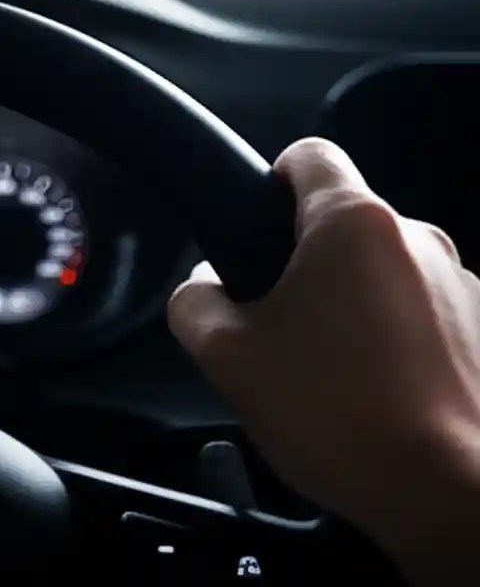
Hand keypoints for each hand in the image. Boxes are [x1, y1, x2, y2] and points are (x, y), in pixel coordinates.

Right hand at [168, 138, 479, 585]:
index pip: (307, 154)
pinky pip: (421, 316)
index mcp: (352, 224)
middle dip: (303, 266)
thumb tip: (203, 287)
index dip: (269, 179)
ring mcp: (463, 285)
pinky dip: (392, 342)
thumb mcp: (225, 358)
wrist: (448, 494)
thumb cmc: (336, 415)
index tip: (253, 228)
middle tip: (272, 329)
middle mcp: (417, 238)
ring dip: (350, 307)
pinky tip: (373, 398)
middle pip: (342, 225)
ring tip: (326, 377)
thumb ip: (194, 303)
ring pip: (382, 274)